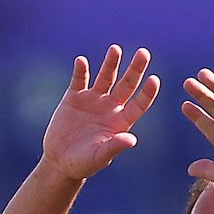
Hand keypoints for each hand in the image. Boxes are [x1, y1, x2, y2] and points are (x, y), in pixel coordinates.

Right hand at [40, 46, 160, 183]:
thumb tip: (132, 140)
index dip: (147, 93)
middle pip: (126, 85)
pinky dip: (80, 71)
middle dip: (135, 69)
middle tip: (144, 53)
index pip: (138, 105)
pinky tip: (81, 62)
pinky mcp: (74, 97)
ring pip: (106, 77)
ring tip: (116, 49)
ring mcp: (93, 100)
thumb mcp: (98, 158)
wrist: (59, 161)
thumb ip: (114, 147)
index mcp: (120, 122)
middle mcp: (110, 107)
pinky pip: (79, 80)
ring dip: (111, 63)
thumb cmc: (82, 163)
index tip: (154, 80)